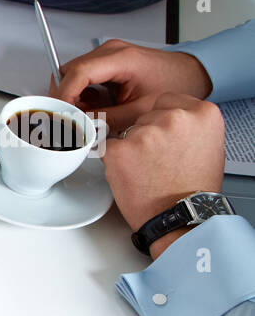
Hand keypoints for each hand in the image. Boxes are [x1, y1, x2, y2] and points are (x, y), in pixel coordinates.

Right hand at [51, 39, 212, 131]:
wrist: (190, 74)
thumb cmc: (174, 85)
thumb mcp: (140, 110)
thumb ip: (106, 119)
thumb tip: (80, 126)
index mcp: (122, 58)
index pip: (78, 73)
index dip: (64, 95)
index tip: (58, 114)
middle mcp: (110, 51)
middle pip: (68, 72)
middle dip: (64, 97)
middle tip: (68, 118)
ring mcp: (106, 55)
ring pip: (71, 75)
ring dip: (72, 96)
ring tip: (84, 115)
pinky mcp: (105, 63)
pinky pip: (81, 78)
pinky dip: (80, 95)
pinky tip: (92, 108)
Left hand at [102, 92, 225, 257]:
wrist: (179, 215)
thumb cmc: (193, 187)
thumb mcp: (208, 144)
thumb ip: (190, 124)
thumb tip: (171, 116)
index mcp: (202, 112)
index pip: (165, 100)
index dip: (158, 119)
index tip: (160, 133)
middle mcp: (175, 117)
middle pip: (144, 114)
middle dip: (144, 134)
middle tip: (155, 160)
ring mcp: (145, 132)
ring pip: (125, 131)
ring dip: (129, 147)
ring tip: (146, 171)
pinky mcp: (120, 149)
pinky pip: (108, 147)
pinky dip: (114, 160)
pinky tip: (131, 174)